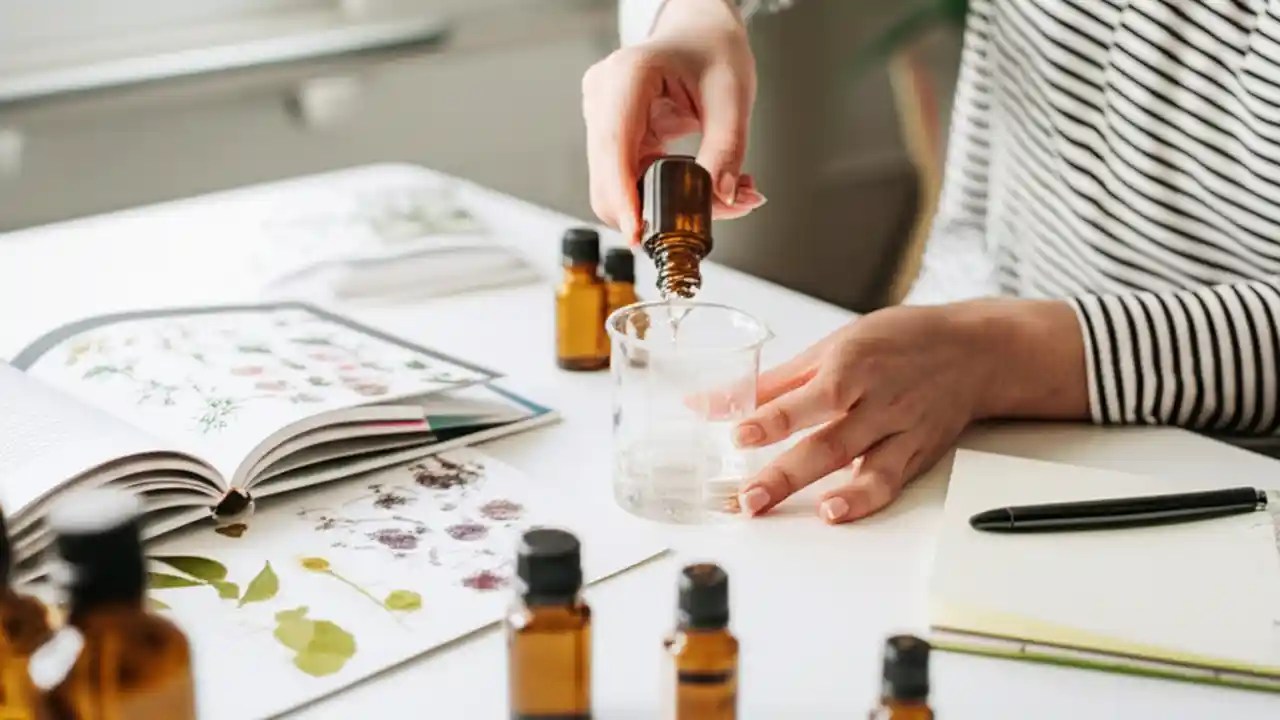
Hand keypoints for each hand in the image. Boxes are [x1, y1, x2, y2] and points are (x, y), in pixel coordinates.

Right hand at [581, 0, 766, 243]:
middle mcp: (603, 98)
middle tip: (714, 212)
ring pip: (617, 187)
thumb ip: (727, 149)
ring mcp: (602, 118)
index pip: (614, 148)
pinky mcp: (611, 136)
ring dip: (662, 204)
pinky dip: (662, 193)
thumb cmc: (713, 49)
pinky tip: (697, 183)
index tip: (639, 231)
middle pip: (608, 178)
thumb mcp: (733, 96)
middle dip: (654, 208)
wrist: (701, 33)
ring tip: (719, 195)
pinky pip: (628, 180)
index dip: (623, 196)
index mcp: (628, 76)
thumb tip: (720, 198)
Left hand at [733, 299, 1088, 522]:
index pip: (806, 398)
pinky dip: (862, 500)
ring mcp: (899, 430)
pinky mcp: (915, 454)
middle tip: (746, 497)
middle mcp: (877, 401)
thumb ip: (774, 382)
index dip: (772, 419)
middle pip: (826, 442)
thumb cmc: (898, 342)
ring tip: (781, 510)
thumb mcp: (832, 347)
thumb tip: (713, 402)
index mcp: (852, 366)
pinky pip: (888, 482)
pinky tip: (835, 512)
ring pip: (857, 467)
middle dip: (783, 473)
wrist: (972, 352)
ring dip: (814, 492)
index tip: (739, 434)